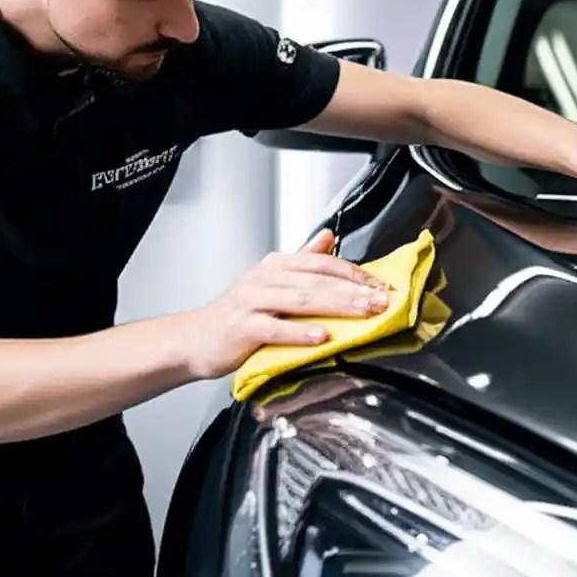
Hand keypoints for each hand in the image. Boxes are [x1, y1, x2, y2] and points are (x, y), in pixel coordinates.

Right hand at [181, 229, 389, 377]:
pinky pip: (276, 328)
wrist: (195, 339)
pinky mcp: (242, 327)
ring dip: (337, 307)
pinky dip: (301, 332)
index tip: (380, 286)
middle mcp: (264, 278)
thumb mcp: (270, 282)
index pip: (322, 263)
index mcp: (275, 265)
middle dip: (354, 291)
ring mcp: (252, 301)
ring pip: (301, 300)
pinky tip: (322, 336)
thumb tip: (329, 236)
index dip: (354, 274)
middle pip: (317, 281)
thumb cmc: (237, 315)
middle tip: (381, 300)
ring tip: (363, 313)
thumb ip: (302, 260)